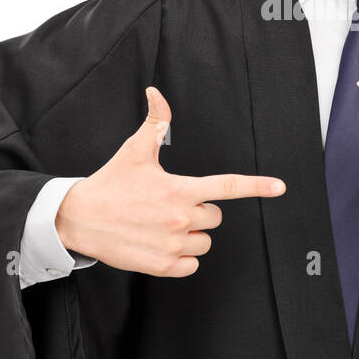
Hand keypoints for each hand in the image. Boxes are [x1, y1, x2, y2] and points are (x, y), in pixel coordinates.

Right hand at [56, 85, 285, 276]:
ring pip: (204, 242)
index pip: (227, 186)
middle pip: (214, 217)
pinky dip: (182, 259)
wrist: (79, 218)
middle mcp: (181, 217)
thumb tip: (157, 93)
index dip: (257, 186)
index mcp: (180, 189)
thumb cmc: (110, 184)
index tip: (280, 186)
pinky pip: (191, 265)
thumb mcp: (134, 151)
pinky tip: (161, 245)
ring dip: (190, 236)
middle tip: (170, 206)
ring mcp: (173, 244)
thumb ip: (155, 123)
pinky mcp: (162, 265)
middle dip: (199, 212)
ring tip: (162, 226)